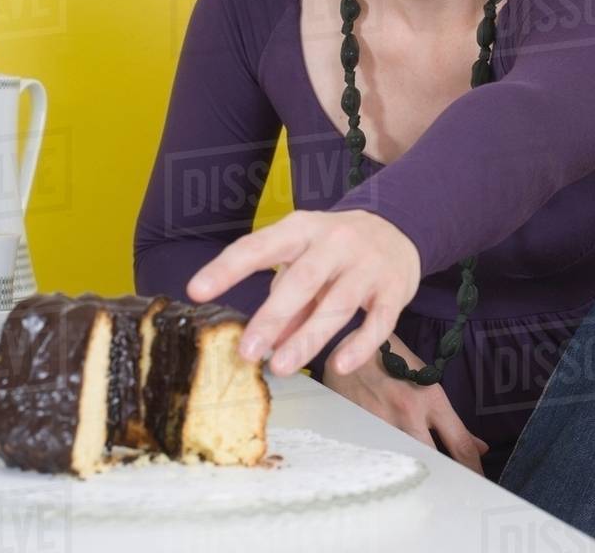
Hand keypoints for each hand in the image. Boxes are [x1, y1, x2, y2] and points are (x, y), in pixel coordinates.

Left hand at [186, 209, 421, 375]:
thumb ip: (285, 296)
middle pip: (300, 280)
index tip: (197, 290)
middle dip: (272, 317)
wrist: (398, 228)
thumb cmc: (336, 248)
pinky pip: (378, 322)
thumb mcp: (305, 257)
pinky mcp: (394, 289)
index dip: (227, 268)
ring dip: (307, 338)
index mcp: (302, 229)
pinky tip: (340, 365)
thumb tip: (265, 342)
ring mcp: (366, 265)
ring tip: (281, 367)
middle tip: (247, 351)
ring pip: (336, 304)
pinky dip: (360, 345)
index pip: (259, 246)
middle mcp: (334, 242)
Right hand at [323, 331, 489, 476]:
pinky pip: (380, 457)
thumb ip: (449, 417)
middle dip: (446, 477)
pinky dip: (388, 465)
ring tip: (422, 484)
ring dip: (416, 473)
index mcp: (430, 398)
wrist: (348, 342)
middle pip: (435, 461)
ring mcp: (383, 423)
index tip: (480, 483)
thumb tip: (478, 446)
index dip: (475, 469)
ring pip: (407, 463)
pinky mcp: (361, 429)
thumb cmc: (391, 356)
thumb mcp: (425, 377)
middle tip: (451, 487)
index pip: (461, 444)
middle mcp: (409, 414)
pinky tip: (391, 470)